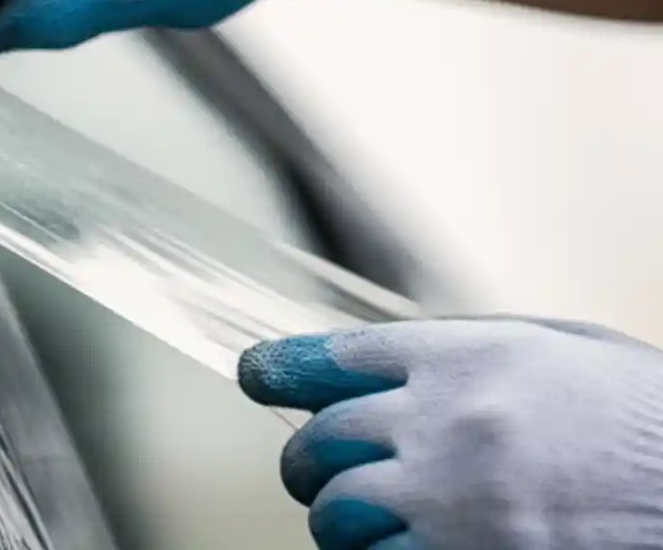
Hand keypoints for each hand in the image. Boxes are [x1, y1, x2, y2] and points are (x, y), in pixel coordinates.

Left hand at [239, 318, 662, 549]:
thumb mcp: (558, 351)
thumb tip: (377, 362)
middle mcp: (443, 423)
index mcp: (462, 358)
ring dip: (339, 517)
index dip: (278, 370)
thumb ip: (462, 353)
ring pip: (335, 513)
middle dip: (309, 461)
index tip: (256, 376)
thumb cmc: (641, 419)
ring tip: (363, 517)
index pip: (328, 358)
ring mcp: (451, 502)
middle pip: (320, 442)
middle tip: (317, 470)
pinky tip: (403, 548)